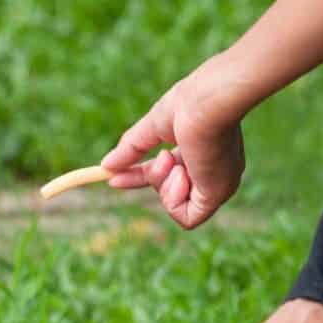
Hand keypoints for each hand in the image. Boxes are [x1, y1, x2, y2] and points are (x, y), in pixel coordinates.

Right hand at [99, 53, 251, 229]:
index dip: (140, 176)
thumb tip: (106, 165)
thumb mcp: (152, 128)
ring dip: (163, 183)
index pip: (168, 172)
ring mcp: (216, 186)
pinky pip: (187, 218)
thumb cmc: (188, 106)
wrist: (208, 105)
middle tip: (162, 157)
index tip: (114, 179)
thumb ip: (131, 148)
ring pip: (176, 204)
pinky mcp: (216, 197)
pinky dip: (173, 199)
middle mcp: (212, 171)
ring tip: (172, 159)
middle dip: (154, 176)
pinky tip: (181, 174)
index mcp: (202, 151)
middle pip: (170, 189)